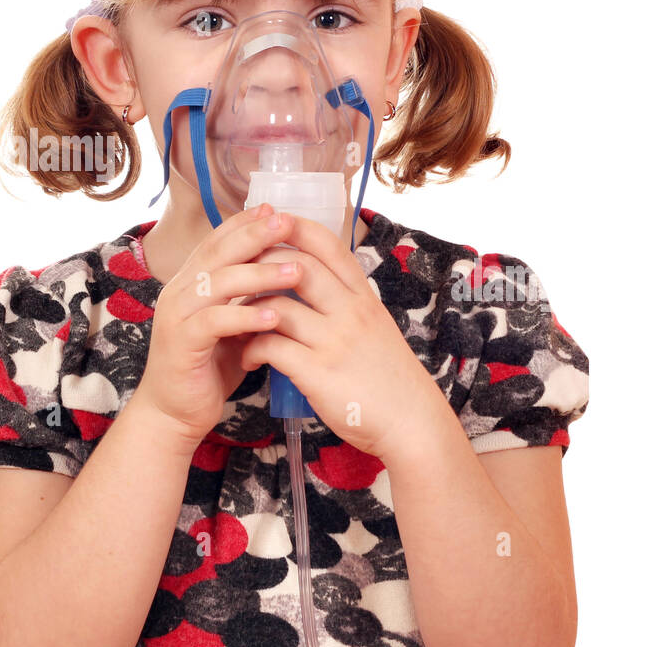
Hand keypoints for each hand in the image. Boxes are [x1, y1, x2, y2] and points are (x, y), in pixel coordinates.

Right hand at [133, 203, 303, 450]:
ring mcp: (177, 316)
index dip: (245, 223)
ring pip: (219, 283)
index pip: (218, 240)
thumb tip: (289, 269)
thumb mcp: (235, 323)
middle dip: (255, 235)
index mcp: (192, 281)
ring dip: (259, 274)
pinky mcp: (181, 343)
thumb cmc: (211, 365)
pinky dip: (245, 316)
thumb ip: (250, 296)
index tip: (277, 209)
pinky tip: (274, 315)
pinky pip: (214, 322)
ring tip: (295, 271)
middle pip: (218, 253)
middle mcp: (180, 291)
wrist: (176, 411)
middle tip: (287, 224)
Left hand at [238, 210, 446, 461]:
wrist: (411, 421)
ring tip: (235, 321)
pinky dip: (251, 348)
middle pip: (297, 265)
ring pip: (277, 305)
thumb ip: (347, 303)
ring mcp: (334, 341)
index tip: (268, 225)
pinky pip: (271, 346)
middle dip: (259, 263)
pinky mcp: (318, 372)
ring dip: (247, 310)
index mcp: (364, 297)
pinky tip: (248, 357)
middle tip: (236, 273)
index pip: (327, 244)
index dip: (294, 228)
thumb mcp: (376, 326)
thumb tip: (313, 282)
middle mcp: (351, 311)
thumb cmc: (389, 376)